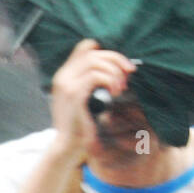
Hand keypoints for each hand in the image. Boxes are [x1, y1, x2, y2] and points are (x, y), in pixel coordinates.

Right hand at [49, 39, 135, 158]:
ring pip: (95, 61)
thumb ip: (96, 82)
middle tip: (130, 75)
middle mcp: (63, 75)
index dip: (108, 52)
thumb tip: (120, 68)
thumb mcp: (90, 98)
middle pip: (94, 52)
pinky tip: (115, 93)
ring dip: (114, 72)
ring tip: (121, 88)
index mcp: (66, 74)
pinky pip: (95, 76)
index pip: (86, 47)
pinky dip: (110, 81)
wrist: (69, 146)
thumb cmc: (84, 123)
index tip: (124, 66)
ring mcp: (66, 83)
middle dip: (117, 60)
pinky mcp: (73, 94)